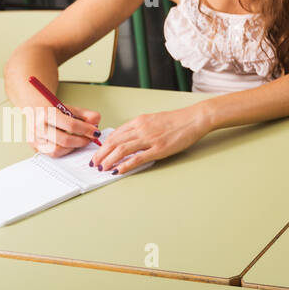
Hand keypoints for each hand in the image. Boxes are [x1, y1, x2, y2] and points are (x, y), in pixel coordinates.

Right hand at [24, 103, 101, 157]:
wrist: (36, 112)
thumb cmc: (56, 111)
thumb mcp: (72, 109)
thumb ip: (87, 115)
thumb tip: (95, 124)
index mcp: (47, 113)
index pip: (71, 125)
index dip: (86, 130)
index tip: (96, 132)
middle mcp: (38, 127)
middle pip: (65, 140)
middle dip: (81, 141)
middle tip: (90, 138)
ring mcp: (35, 139)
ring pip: (58, 150)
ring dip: (73, 147)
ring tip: (80, 141)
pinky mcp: (36, 148)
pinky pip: (53, 154)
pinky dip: (65, 150)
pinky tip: (71, 144)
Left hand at [89, 105, 210, 173]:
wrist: (194, 118)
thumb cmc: (177, 120)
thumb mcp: (154, 120)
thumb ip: (140, 128)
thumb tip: (127, 139)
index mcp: (139, 121)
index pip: (115, 134)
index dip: (103, 145)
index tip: (98, 153)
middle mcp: (141, 129)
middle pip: (114, 142)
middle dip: (101, 154)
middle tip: (94, 163)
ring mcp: (149, 139)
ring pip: (121, 150)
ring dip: (108, 160)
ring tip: (101, 168)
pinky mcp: (159, 149)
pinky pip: (137, 158)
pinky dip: (125, 165)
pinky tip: (118, 170)